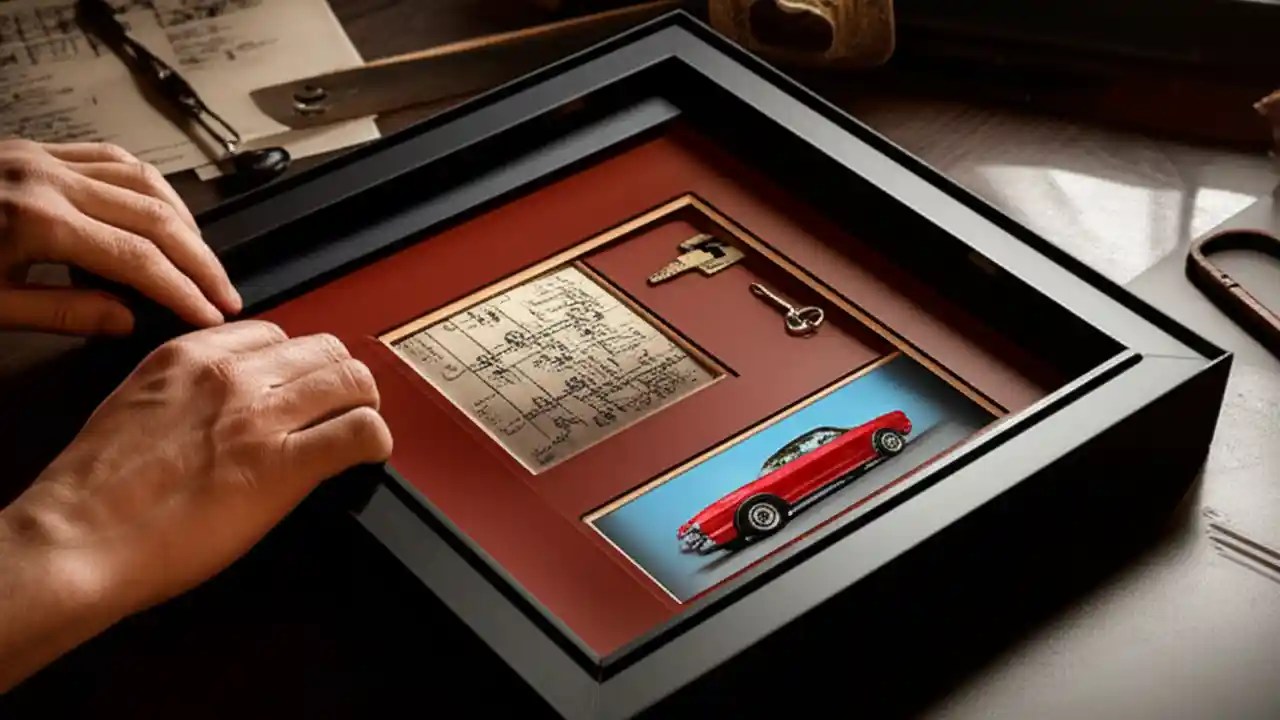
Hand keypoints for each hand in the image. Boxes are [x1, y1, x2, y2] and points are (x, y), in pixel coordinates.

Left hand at [0, 139, 239, 334]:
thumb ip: (60, 313)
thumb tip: (127, 320)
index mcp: (35, 222)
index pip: (137, 258)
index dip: (184, 290)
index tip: (211, 314)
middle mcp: (49, 181)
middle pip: (154, 216)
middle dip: (200, 260)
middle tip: (226, 293)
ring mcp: (45, 158)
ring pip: (143, 179)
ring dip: (184, 221)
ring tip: (202, 258)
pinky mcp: (37, 149)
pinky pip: (112, 157)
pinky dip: (149, 185)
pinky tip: (162, 209)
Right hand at [1, 321, 391, 622]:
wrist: (79, 538)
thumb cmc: (96, 491)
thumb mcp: (138, 406)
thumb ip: (188, 392)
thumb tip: (226, 404)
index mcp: (189, 355)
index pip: (274, 332)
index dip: (296, 362)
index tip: (300, 384)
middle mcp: (230, 375)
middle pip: (323, 349)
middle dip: (339, 377)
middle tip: (343, 405)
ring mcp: (260, 417)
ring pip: (350, 380)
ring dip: (365, 403)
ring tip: (359, 426)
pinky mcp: (284, 465)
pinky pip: (360, 431)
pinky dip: (375, 440)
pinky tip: (369, 454)